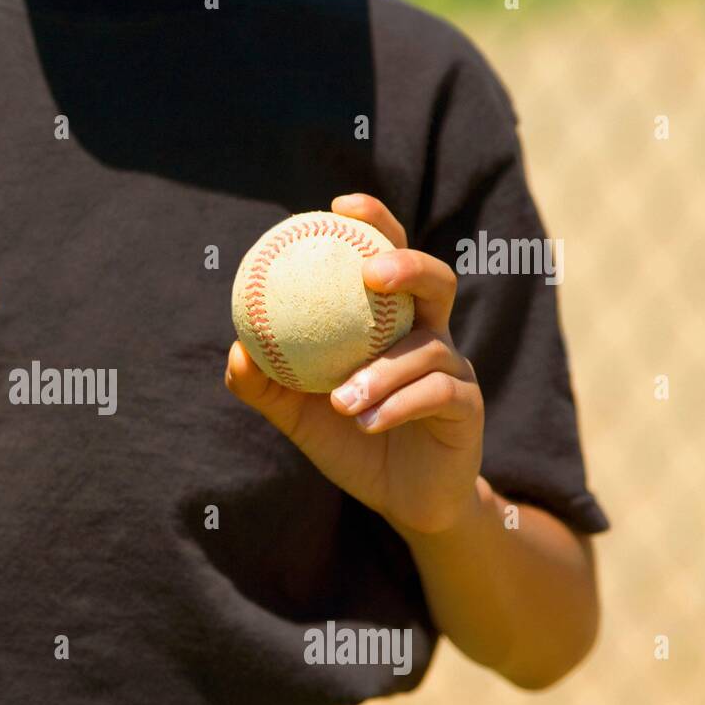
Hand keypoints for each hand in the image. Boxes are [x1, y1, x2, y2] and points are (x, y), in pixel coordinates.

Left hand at [225, 194, 483, 535]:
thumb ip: (266, 383)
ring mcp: (455, 369)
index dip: (374, 223)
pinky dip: (397, 405)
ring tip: (342, 399)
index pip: (388, 258)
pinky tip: (366, 422)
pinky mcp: (469, 408)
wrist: (403, 500)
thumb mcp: (299, 415)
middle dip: (408, 266)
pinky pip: (437, 395)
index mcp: (392, 323)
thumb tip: (236, 349)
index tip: (339, 204)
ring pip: (428, 349)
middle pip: (435, 280)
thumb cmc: (352, 441)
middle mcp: (429, 335)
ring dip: (382, 371)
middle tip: (371, 275)